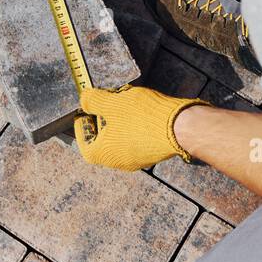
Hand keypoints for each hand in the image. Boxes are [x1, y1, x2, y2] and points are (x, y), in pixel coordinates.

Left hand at [73, 86, 208, 170]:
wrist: (180, 127)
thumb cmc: (141, 117)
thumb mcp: (112, 103)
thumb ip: (94, 101)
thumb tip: (84, 99)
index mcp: (103, 154)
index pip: (84, 142)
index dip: (82, 126)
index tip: (83, 111)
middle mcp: (118, 162)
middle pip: (102, 141)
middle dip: (102, 120)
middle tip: (105, 102)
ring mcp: (137, 159)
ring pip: (121, 139)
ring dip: (119, 122)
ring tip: (123, 102)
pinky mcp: (153, 153)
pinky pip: (137, 139)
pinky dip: (133, 126)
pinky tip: (139, 110)